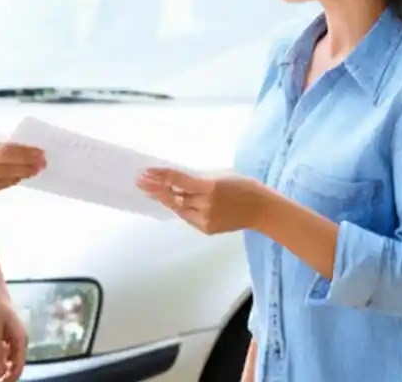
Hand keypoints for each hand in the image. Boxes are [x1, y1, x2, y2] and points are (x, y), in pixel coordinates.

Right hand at [0, 127, 45, 204]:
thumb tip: (16, 147)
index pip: (8, 153)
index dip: (27, 154)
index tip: (41, 154)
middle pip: (8, 171)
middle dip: (28, 167)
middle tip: (41, 164)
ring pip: (2, 184)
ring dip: (17, 176)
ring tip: (28, 170)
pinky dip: (0, 183)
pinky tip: (8, 177)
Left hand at [137, 168, 268, 234]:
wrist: (262, 210)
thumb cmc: (243, 187)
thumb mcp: (221, 174)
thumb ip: (199, 178)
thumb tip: (176, 178)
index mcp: (210, 187)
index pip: (178, 181)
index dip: (160, 176)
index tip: (146, 172)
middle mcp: (206, 204)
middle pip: (174, 196)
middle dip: (155, 189)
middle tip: (139, 181)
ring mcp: (205, 219)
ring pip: (179, 208)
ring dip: (164, 199)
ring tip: (149, 190)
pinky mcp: (206, 229)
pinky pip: (188, 217)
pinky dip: (180, 208)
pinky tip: (170, 201)